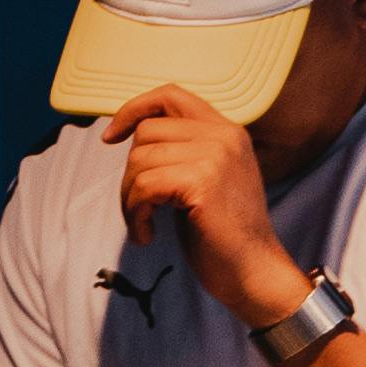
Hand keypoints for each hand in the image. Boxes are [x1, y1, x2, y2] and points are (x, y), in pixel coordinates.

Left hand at [101, 89, 311, 328]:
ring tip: (143, 225)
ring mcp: (215, 157)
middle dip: (130, 173)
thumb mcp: (208, 179)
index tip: (111, 138)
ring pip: (140, 161)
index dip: (134, 109)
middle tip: (138, 207)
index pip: (170, 95)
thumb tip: (130, 136)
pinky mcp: (202, 183)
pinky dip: (135, 214)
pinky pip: (144, 187)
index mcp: (227, 131)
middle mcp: (223, 136)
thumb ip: (183, 152)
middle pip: (147, 132)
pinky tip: (147, 236)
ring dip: (129, 199)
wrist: (254, 272)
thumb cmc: (224, 235)